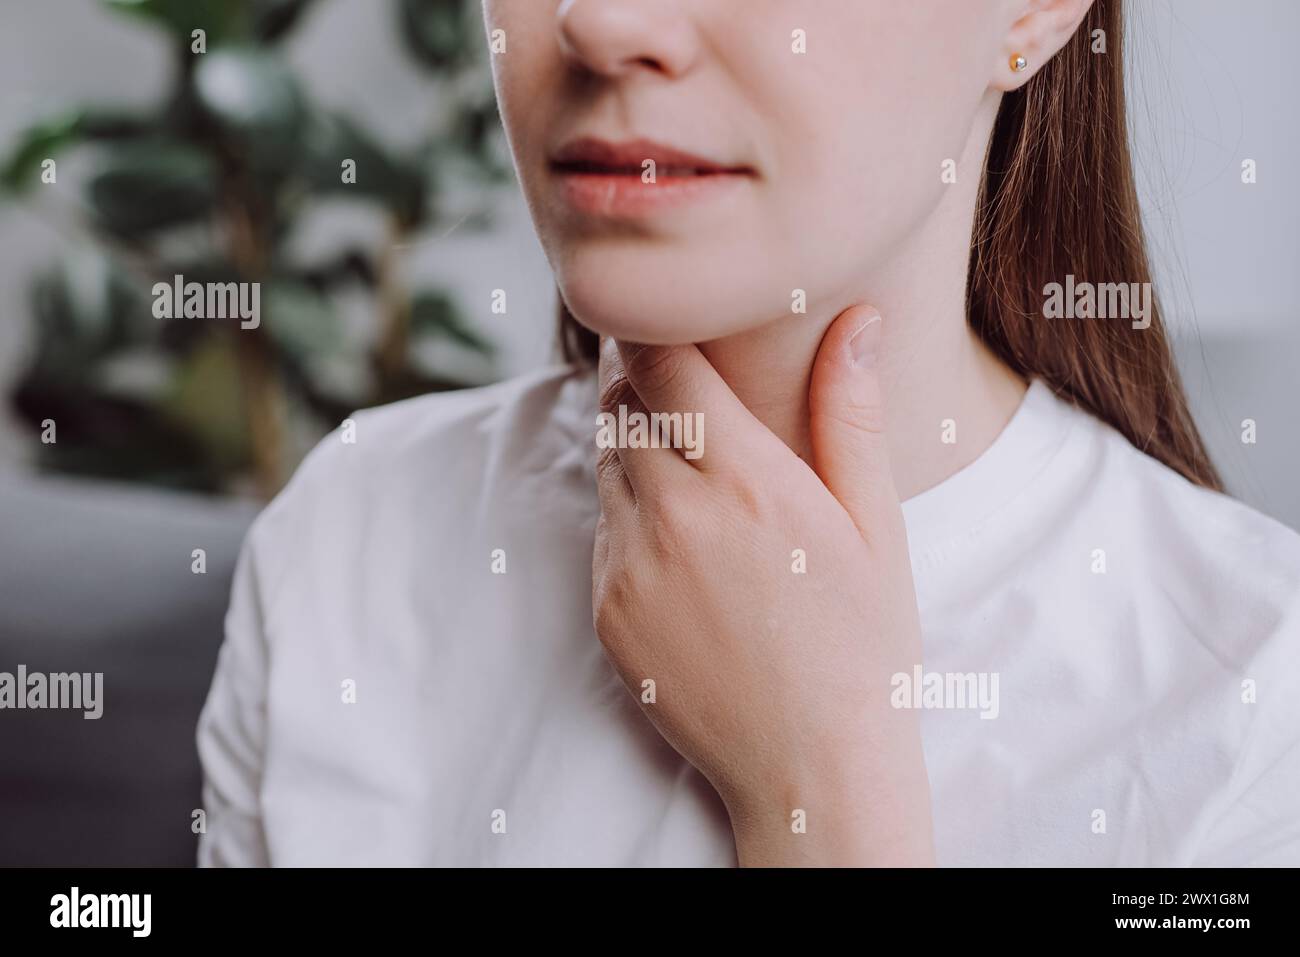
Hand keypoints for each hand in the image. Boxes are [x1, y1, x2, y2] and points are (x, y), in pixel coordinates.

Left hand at [591, 305, 934, 865]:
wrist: (811, 764)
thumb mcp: (876, 526)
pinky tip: (681, 539)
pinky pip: (600, 532)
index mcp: (746, 482)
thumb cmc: (861, 644)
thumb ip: (851, 416)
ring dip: (633, 446)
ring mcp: (629, 566)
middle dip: (642, 383)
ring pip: (606, 466)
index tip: (666, 323)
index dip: (654, 333)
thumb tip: (857, 321)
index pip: (662, 366)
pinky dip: (628, 514)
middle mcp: (674, 516)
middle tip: (678, 383)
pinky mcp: (606, 611)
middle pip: (621, 407)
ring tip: (688, 464)